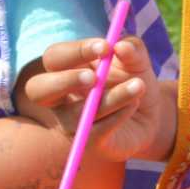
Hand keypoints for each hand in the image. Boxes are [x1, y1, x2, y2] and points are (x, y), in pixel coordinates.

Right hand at [21, 35, 173, 162]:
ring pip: (75, 113)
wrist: (152, 115)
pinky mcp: (86, 142)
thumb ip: (133, 49)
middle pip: (37, 89)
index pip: (55, 57)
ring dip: (108, 98)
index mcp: (66, 68)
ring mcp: (70, 122)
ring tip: (138, 86)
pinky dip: (118, 115)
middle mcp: (59, 97)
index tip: (105, 47)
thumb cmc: (134, 80)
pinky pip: (95, 131)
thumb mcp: (138, 62)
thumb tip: (121, 46)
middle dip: (64, 81)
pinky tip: (134, 104)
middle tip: (93, 77)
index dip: (75, 51)